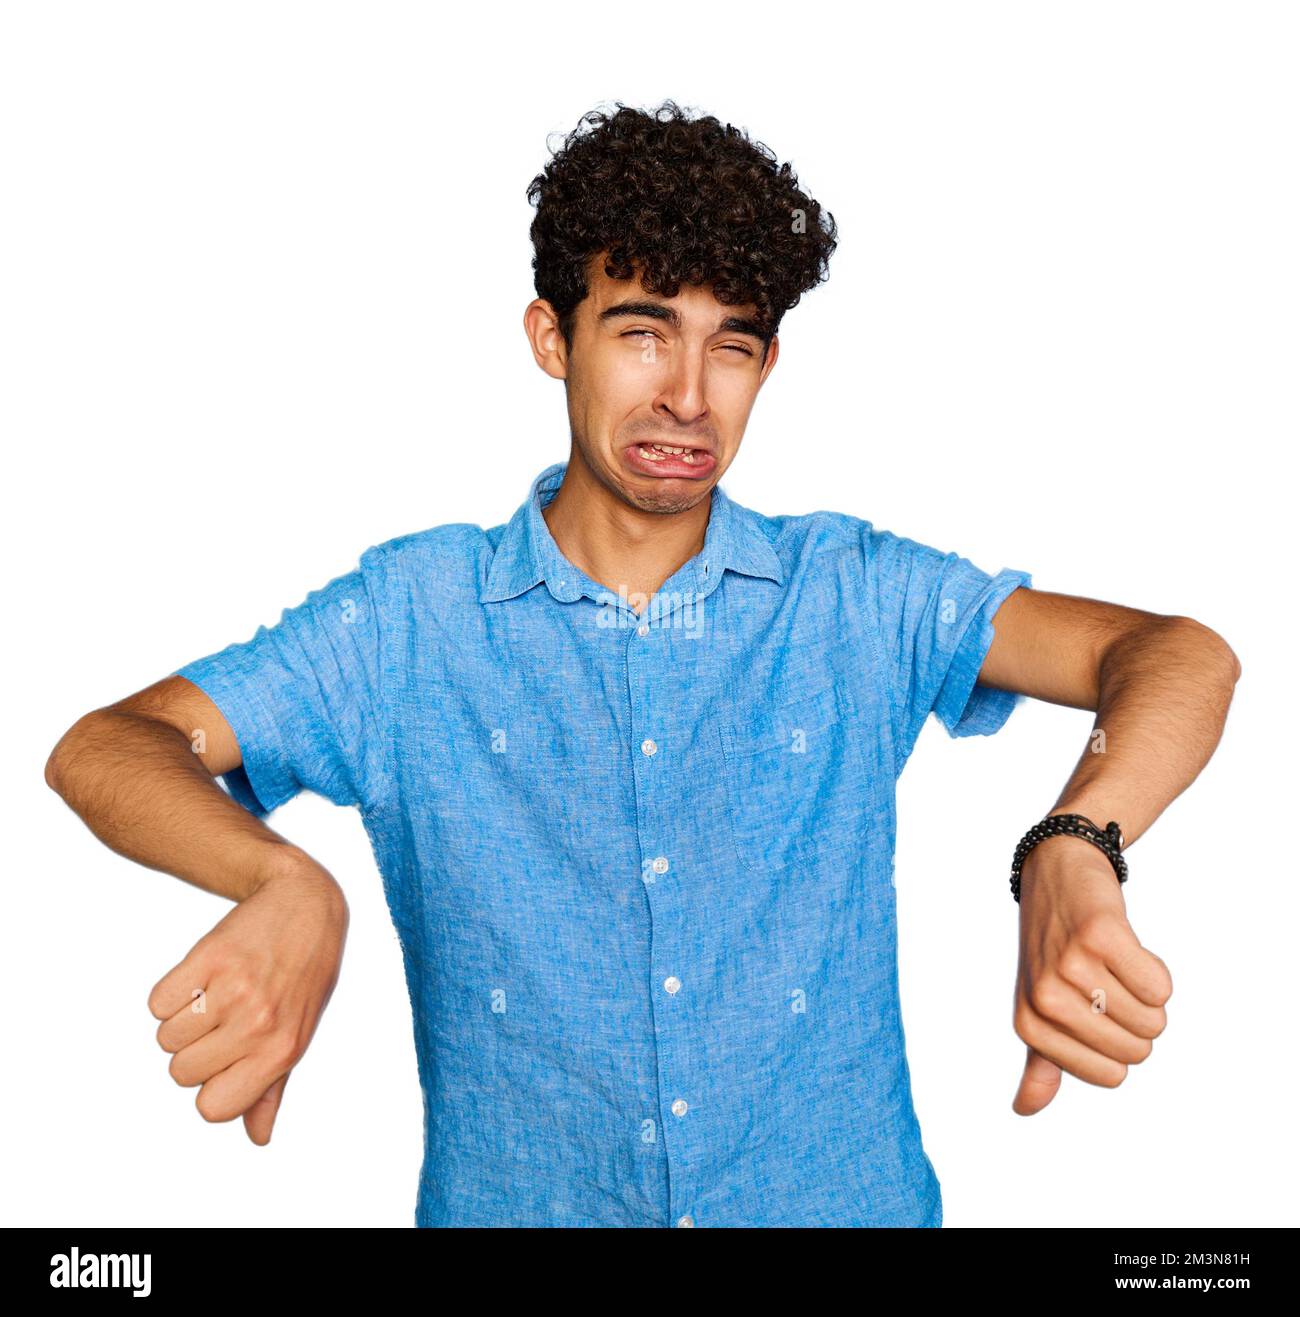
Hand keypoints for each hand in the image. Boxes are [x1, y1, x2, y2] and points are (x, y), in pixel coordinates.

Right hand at [147, 853, 347, 1143]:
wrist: (306, 904)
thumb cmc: (302, 977)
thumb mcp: (299, 1032)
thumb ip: (272, 1088)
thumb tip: (258, 1140)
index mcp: (281, 1050)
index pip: (212, 1109)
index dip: (211, 1088)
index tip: (229, 1059)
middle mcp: (259, 1023)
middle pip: (181, 1073)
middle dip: (195, 1051)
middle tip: (226, 1016)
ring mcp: (234, 989)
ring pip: (166, 1039)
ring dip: (181, 1021)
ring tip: (217, 992)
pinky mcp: (209, 957)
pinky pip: (158, 1002)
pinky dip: (171, 993)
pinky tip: (204, 975)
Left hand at [1011, 834, 1171, 1114]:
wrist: (1056, 874)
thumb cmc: (1051, 948)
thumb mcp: (1038, 1004)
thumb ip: (1041, 1061)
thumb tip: (1023, 1109)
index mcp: (1031, 1026)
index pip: (1112, 1077)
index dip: (1117, 1044)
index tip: (1093, 1008)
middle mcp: (1046, 999)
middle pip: (1138, 1050)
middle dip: (1136, 1020)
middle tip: (1106, 981)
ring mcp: (1071, 965)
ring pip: (1153, 1018)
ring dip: (1146, 992)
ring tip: (1113, 961)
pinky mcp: (1101, 934)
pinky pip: (1161, 985)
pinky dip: (1155, 967)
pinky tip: (1125, 944)